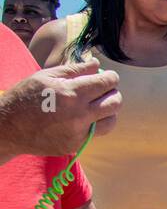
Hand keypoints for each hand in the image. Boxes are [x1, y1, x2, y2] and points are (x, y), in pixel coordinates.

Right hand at [0, 60, 120, 162]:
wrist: (9, 127)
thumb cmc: (25, 96)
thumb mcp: (46, 76)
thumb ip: (74, 70)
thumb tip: (97, 64)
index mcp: (71, 93)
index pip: (105, 83)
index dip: (111, 78)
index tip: (110, 76)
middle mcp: (78, 114)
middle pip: (115, 103)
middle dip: (114, 93)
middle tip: (106, 90)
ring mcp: (79, 132)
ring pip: (111, 121)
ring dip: (110, 111)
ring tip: (99, 104)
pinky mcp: (77, 144)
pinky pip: (96, 132)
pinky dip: (95, 123)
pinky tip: (84, 116)